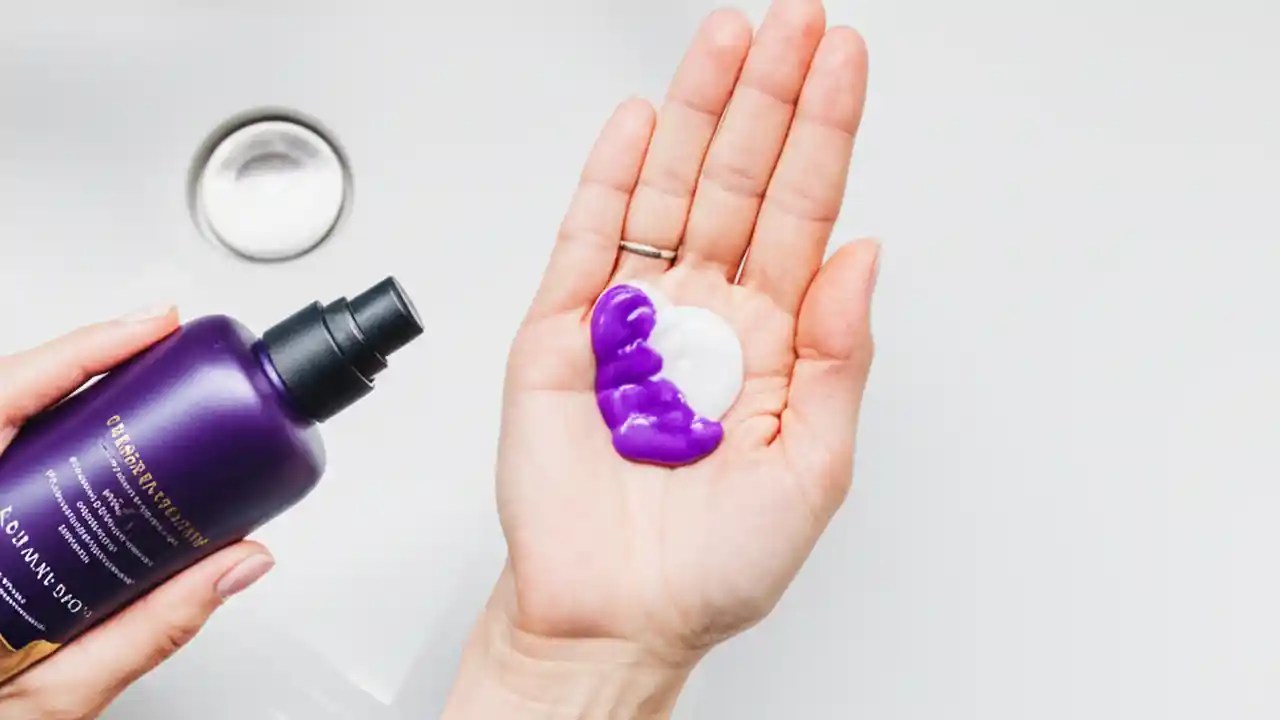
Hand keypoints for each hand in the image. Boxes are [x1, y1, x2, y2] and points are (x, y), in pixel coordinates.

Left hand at [0, 311, 274, 719]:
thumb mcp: (47, 699)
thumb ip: (145, 631)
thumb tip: (235, 563)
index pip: (2, 399)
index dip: (82, 348)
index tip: (153, 326)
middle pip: (6, 398)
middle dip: (89, 359)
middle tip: (162, 349)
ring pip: (0, 426)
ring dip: (68, 398)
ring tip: (139, 387)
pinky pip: (0, 460)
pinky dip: (44, 434)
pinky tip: (91, 447)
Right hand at [446, 0, 873, 715]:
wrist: (615, 615)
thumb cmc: (712, 564)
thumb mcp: (813, 466)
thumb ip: (841, 356)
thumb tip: (864, 255)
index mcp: (770, 341)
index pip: (803, 214)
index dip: (823, 135)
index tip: (841, 62)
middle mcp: (704, 315)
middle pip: (740, 182)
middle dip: (767, 98)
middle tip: (792, 22)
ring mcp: (632, 317)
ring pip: (668, 192)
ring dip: (698, 114)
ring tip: (727, 40)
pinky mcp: (563, 335)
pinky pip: (588, 241)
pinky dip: (611, 179)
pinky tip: (641, 124)